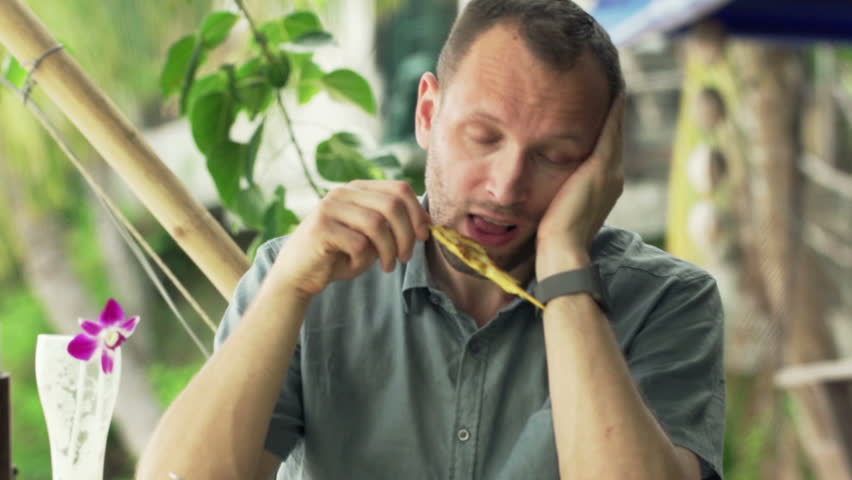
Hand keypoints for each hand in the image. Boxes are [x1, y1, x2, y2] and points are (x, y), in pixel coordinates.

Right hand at [269, 180, 430, 296]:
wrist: (299, 274)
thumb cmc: (341, 255)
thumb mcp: (372, 238)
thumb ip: (393, 226)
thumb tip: (427, 223)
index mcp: (358, 189)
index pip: (400, 188)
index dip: (418, 212)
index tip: (423, 236)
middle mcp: (343, 192)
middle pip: (392, 204)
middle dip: (407, 235)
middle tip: (406, 257)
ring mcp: (329, 207)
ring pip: (377, 224)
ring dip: (389, 250)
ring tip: (388, 266)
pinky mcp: (320, 227)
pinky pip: (358, 243)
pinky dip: (363, 259)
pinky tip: (356, 264)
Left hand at [536, 95, 625, 276]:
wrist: (562, 250)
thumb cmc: (553, 237)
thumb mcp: (559, 207)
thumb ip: (563, 192)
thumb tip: (551, 187)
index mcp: (603, 185)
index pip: (606, 148)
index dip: (607, 126)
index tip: (604, 103)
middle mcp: (613, 176)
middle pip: (614, 135)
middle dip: (614, 110)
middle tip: (615, 82)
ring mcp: (611, 172)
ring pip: (615, 130)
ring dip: (616, 105)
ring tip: (616, 80)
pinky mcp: (601, 169)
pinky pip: (610, 131)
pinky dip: (614, 111)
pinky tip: (615, 90)